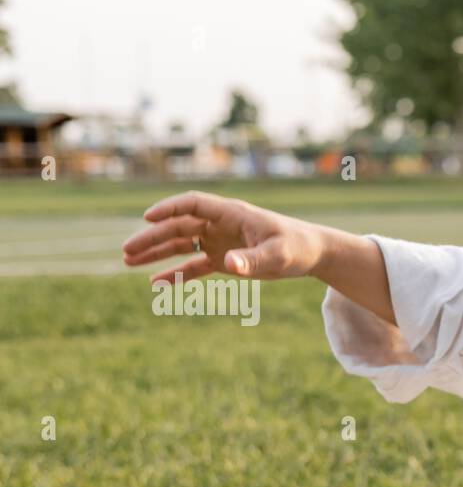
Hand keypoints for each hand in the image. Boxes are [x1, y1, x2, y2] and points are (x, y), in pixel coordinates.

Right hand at [122, 191, 326, 283]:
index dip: (169, 208)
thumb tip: (228, 265)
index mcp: (231, 213)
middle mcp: (220, 224)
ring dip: (156, 252)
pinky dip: (176, 273)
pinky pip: (194, 265)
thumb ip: (252, 260)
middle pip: (178, 226)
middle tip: (127, 250)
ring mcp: (219, 241)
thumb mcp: (278, 255)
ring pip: (181, 244)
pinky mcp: (224, 259)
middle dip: (152, 237)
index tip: (148, 217)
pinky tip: (156, 282)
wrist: (311, 255)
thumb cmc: (297, 248)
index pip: (193, 204)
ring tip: (128, 261)